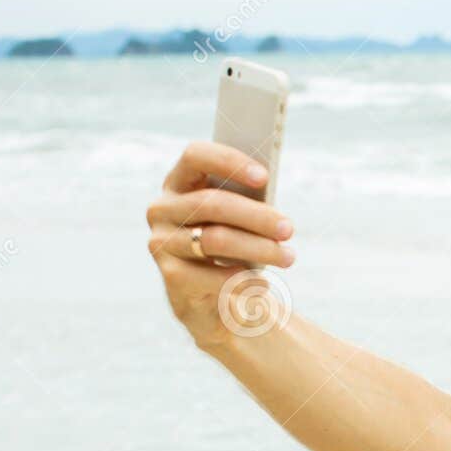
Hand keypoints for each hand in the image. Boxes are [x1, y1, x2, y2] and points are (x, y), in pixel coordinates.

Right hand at [145, 141, 294, 348]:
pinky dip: (243, 279)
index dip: (229, 162)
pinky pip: (212, 276)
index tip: (265, 177)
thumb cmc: (231, 244)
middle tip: (288, 229)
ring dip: (258, 248)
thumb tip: (274, 211)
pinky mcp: (170, 274)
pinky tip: (262, 283)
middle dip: (256, 216)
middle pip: (212, 203)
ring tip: (287, 257)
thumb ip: (248, 204)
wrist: (210, 294)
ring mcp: (162, 241)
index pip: (195, 156)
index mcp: (180, 182)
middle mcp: (163, 208)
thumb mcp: (238, 219)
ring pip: (215, 240)